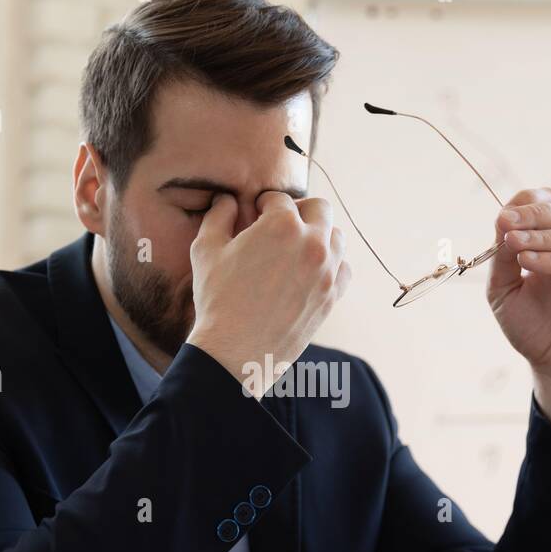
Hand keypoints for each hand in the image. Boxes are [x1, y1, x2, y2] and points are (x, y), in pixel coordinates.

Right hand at [186, 191, 350, 394]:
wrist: (235, 352)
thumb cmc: (217, 299)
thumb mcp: (206, 250)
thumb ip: (218, 216)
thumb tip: (226, 200)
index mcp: (282, 225)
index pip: (279, 198)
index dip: (263, 205)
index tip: (255, 214)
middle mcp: (312, 243)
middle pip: (319, 208)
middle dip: (299, 209)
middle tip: (280, 225)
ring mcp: (327, 272)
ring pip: (336, 237)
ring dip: (319, 235)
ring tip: (296, 248)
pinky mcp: (332, 297)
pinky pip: (344, 269)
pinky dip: (332, 264)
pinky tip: (311, 272)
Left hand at [488, 188, 550, 451]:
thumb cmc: (534, 328)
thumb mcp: (504, 291)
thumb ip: (502, 258)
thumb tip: (501, 220)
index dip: (528, 204)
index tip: (502, 215)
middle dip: (533, 215)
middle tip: (506, 222)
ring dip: (541, 237)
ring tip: (512, 242)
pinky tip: (528, 262)